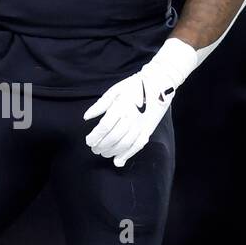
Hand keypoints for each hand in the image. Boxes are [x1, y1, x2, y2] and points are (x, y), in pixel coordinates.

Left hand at [83, 38, 196, 168]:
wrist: (159, 84)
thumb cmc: (134, 86)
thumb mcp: (115, 91)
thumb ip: (100, 105)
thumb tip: (86, 117)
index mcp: (121, 107)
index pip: (105, 127)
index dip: (95, 136)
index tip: (88, 140)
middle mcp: (131, 118)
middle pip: (113, 138)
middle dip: (101, 146)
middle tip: (94, 148)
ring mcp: (141, 125)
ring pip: (124, 144)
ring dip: (111, 152)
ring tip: (103, 153)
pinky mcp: (148, 130)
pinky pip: (137, 146)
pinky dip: (127, 155)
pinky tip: (118, 160)